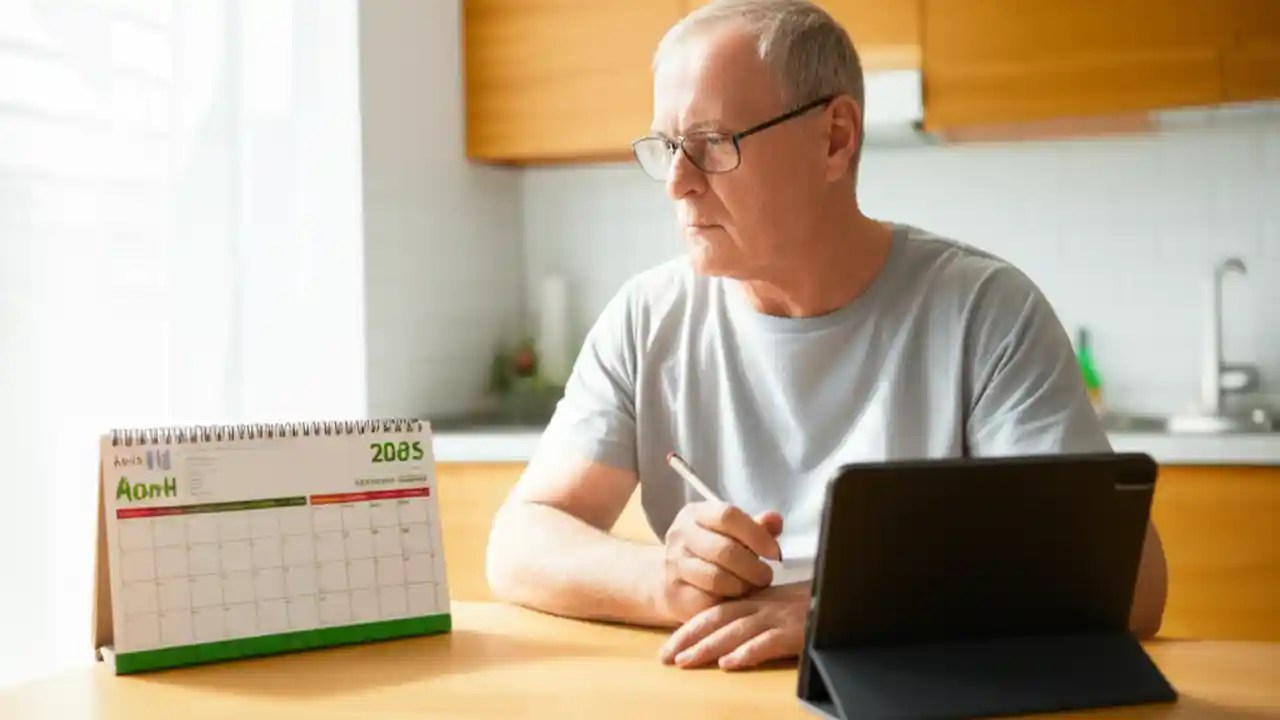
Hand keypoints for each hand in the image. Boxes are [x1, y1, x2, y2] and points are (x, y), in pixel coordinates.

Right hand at [656, 502, 783, 622]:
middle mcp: (681, 536)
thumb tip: (776, 520)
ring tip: (751, 588)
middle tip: (766, 577)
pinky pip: (708, 601)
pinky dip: (727, 603)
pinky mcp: (675, 595)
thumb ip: (755, 527)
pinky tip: (734, 601)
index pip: (727, 516)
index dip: (756, 535)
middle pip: (724, 550)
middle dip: (753, 567)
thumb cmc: (710, 552)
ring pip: (716, 578)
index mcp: (696, 514)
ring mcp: (674, 565)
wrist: (669, 579)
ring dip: (742, 587)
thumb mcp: (731, 533)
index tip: (774, 552)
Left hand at [659, 584, 809, 670]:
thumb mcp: (783, 608)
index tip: (668, 648)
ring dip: (708, 647)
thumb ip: (758, 618)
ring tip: (686, 661)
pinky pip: (768, 642)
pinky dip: (748, 652)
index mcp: (758, 601)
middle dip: (688, 639)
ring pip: (736, 631)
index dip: (689, 629)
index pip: (715, 612)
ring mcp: (780, 618)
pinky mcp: (797, 631)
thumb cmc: (817, 603)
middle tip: (665, 658)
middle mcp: (764, 607)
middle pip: (718, 620)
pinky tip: (730, 663)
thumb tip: (730, 644)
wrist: (847, 590)